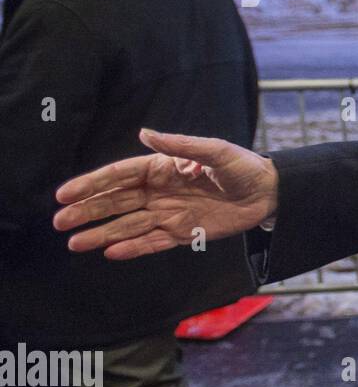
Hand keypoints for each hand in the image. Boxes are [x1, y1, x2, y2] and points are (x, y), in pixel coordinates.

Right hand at [53, 128, 278, 260]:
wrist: (269, 193)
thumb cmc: (242, 166)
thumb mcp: (215, 151)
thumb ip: (180, 145)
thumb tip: (145, 133)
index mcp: (162, 167)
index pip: (119, 176)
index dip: (92, 184)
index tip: (66, 194)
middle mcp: (160, 191)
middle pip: (116, 202)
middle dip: (88, 211)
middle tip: (60, 221)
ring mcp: (169, 213)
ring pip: (128, 225)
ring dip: (102, 233)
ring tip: (75, 243)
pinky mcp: (183, 234)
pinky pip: (152, 242)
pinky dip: (133, 248)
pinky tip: (111, 252)